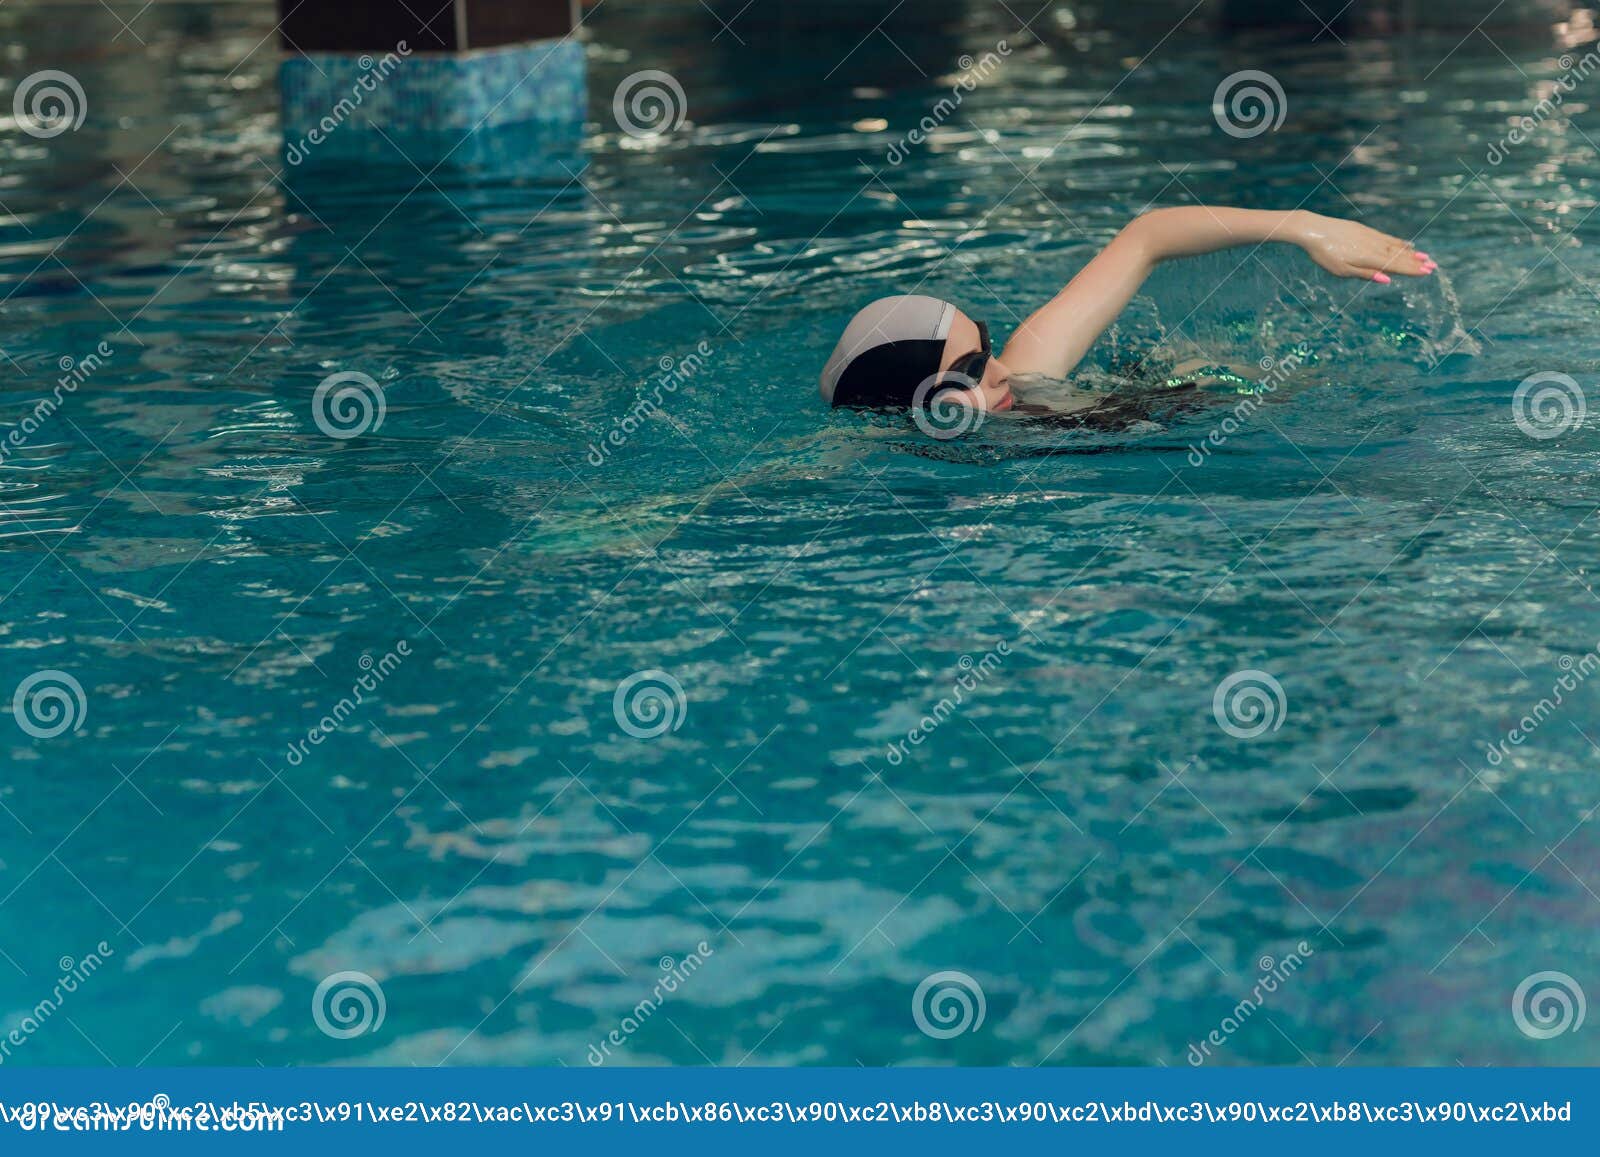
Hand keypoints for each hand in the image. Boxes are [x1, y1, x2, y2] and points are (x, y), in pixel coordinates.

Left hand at [1295, 211, 1436, 283]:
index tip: (1427, 272)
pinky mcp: (1365, 230)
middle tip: (1434, 266)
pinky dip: (1399, 242)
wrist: (1314, 229)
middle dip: (1417, 262)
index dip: (1412, 269)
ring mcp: (1371, 236)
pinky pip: (1387, 238)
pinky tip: (1406, 245)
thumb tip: (1387, 279)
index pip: (1395, 265)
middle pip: (1399, 255)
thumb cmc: (1325, 254)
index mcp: (1369, 258)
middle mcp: (1374, 246)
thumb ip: (1366, 274)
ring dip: (1411, 252)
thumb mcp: (1342, 270)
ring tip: (1425, 257)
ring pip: (1395, 246)